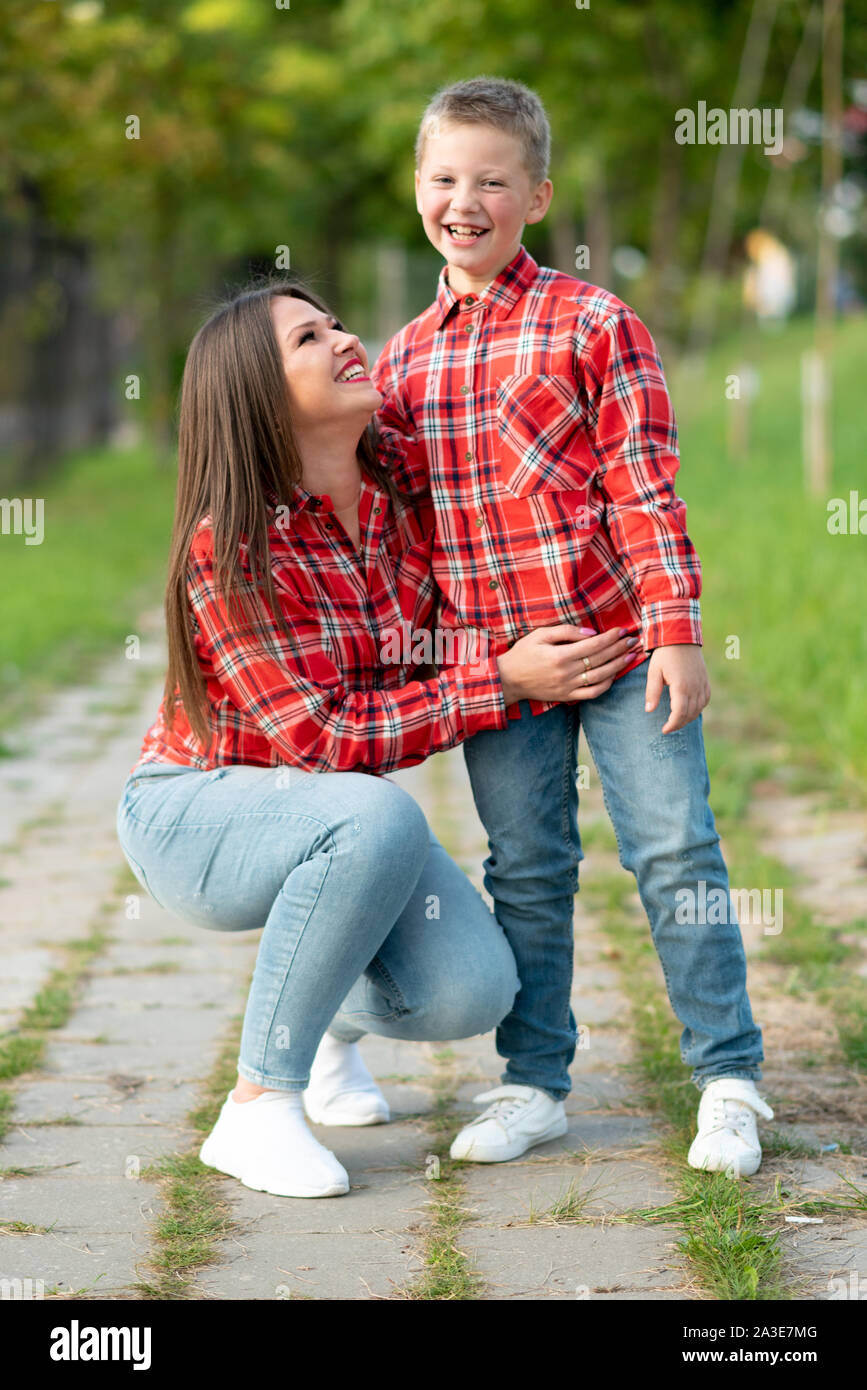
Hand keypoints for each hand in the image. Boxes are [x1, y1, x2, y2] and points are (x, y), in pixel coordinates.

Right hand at [497, 625, 637, 705]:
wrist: (508, 680)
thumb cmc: (523, 653)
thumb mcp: (540, 635)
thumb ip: (566, 631)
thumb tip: (591, 633)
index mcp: (560, 656)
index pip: (593, 645)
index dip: (610, 638)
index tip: (623, 630)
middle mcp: (566, 673)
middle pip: (600, 660)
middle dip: (619, 649)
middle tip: (633, 641)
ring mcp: (568, 687)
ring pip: (601, 677)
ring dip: (618, 667)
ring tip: (630, 657)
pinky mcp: (567, 697)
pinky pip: (592, 694)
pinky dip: (606, 685)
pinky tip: (614, 675)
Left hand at [644, 644, 710, 732]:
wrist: (681, 636)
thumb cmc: (664, 654)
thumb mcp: (654, 672)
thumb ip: (652, 692)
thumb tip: (649, 710)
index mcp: (681, 686)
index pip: (680, 713)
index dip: (673, 724)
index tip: (664, 730)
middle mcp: (695, 687)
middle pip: (690, 714)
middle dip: (679, 724)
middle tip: (668, 727)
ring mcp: (702, 683)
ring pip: (699, 708)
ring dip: (688, 717)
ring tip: (676, 720)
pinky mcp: (705, 679)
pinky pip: (705, 699)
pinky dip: (698, 708)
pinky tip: (690, 709)